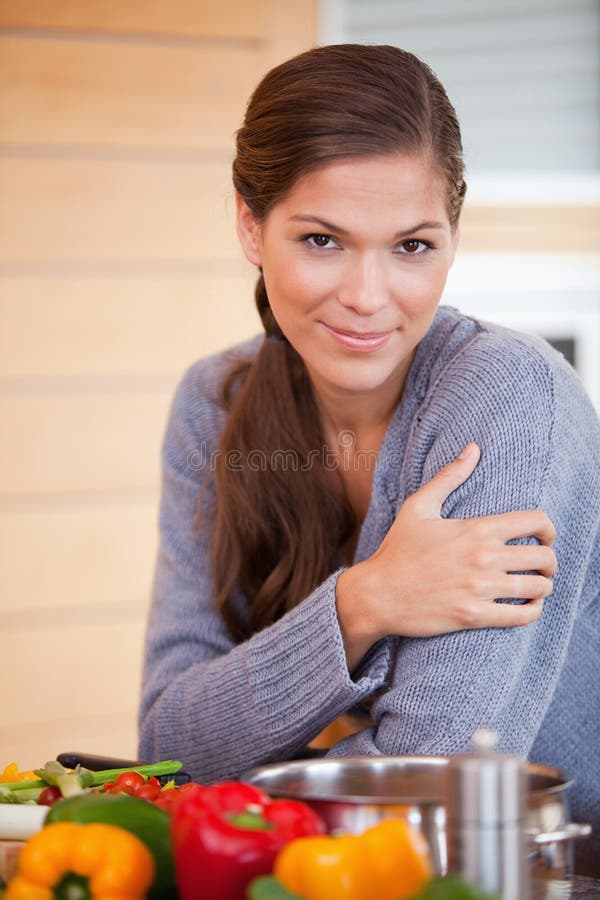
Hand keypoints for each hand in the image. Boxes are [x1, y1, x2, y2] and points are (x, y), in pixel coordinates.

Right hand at [335, 442, 556, 670]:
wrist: (376, 595)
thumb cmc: (397, 550)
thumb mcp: (418, 507)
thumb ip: (449, 477)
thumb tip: (473, 448)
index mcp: (475, 529)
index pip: (535, 522)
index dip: (548, 529)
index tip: (545, 537)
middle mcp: (482, 558)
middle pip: (544, 558)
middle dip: (550, 561)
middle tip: (544, 566)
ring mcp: (479, 589)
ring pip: (537, 588)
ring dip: (544, 587)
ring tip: (538, 586)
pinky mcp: (473, 616)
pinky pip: (521, 617)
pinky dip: (533, 612)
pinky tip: (529, 608)